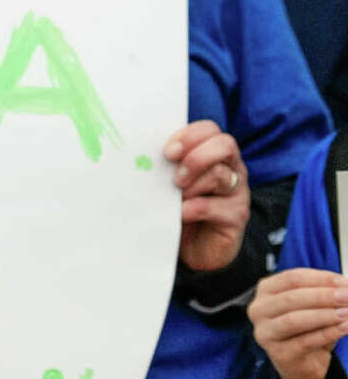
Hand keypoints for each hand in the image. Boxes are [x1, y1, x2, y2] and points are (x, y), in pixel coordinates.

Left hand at [164, 120, 247, 272]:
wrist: (195, 249)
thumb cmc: (180, 208)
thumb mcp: (171, 184)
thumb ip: (166, 167)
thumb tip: (141, 156)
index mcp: (215, 154)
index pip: (210, 130)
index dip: (189, 136)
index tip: (167, 152)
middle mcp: (232, 168)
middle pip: (224, 145)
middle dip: (195, 158)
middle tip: (175, 178)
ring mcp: (237, 192)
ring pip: (219, 175)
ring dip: (191, 186)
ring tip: (175, 199)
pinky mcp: (237, 215)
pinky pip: (214, 206)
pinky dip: (191, 209)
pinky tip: (179, 215)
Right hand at [247, 268, 347, 378]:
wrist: (302, 363)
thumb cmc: (307, 328)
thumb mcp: (314, 305)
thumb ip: (325, 293)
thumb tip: (345, 286)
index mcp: (266, 291)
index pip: (292, 278)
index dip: (321, 278)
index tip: (344, 282)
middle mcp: (258, 310)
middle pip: (292, 298)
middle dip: (324, 296)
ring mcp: (265, 333)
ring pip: (295, 320)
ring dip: (325, 315)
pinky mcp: (278, 353)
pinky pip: (305, 342)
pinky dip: (328, 333)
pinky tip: (345, 327)